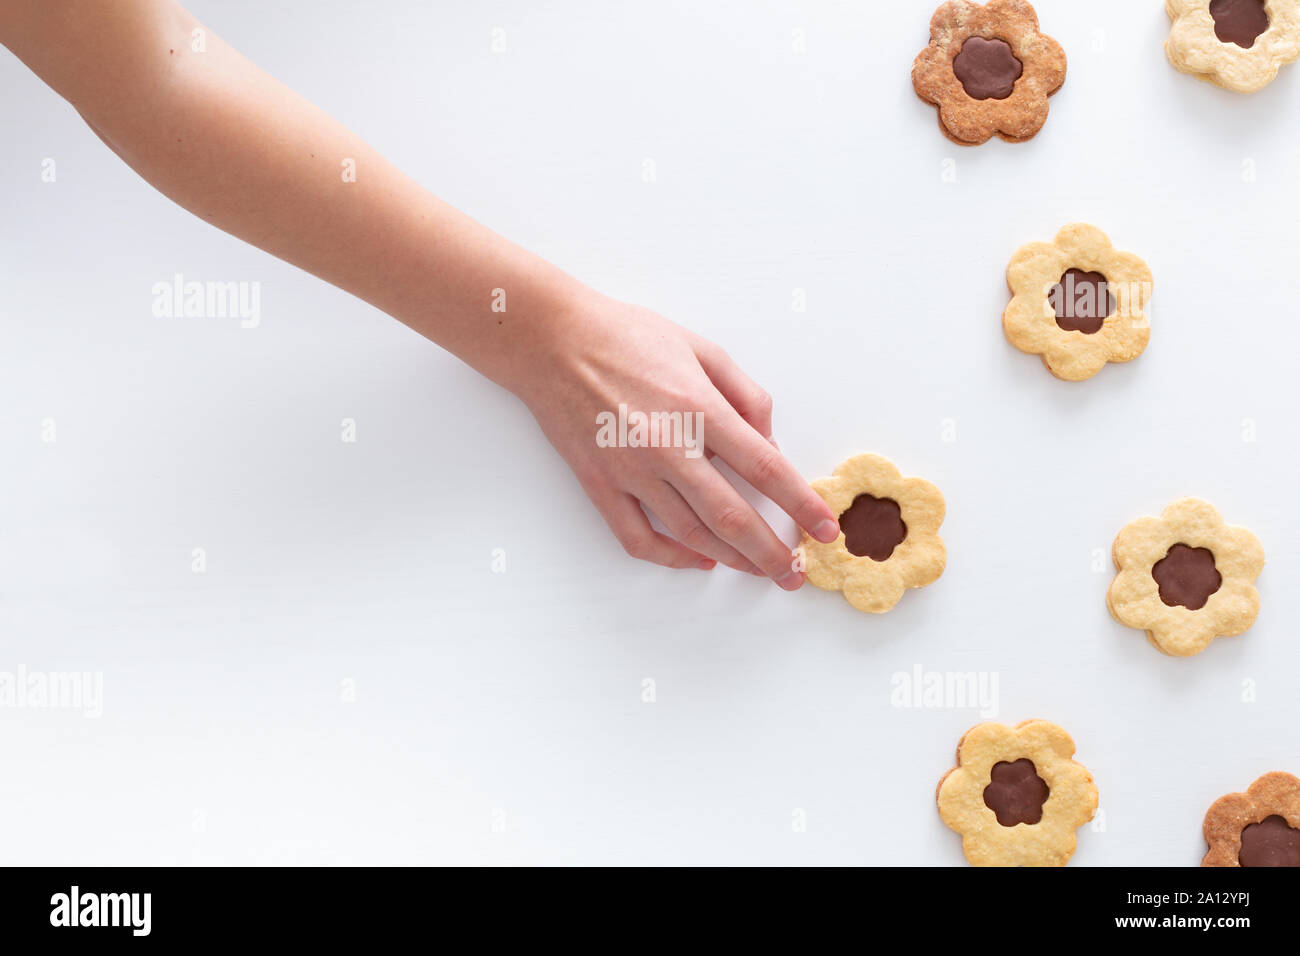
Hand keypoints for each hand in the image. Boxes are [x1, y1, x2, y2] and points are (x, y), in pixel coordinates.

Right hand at [516, 292, 839, 587]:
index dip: (801, 505)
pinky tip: (696, 559)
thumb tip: (770, 442)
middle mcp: (669, 448)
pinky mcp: (600, 484)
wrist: (553, 341)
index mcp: (699, 409)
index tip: (825, 529)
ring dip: (730, 559)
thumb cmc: (627, 336)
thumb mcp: (702, 349)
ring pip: (691, 534)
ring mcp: (631, 472)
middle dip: (772, 553)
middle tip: (794, 574)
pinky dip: (670, 557)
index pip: (766, 470)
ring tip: (757, 570)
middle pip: (733, 517)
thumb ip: (745, 395)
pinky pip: (637, 537)